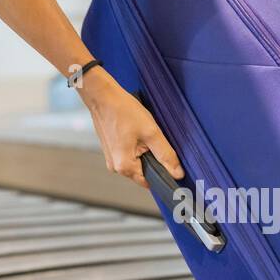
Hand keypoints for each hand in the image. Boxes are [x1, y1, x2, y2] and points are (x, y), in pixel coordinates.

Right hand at [79, 70, 182, 187]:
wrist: (103, 96)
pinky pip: (129, 155)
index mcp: (125, 167)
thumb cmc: (123, 111)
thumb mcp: (151, 132)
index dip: (163, 174)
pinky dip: (136, 147)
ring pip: (137, 163)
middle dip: (153, 160)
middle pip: (143, 172)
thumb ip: (166, 155)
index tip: (169, 162)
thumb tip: (177, 173)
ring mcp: (111, 159)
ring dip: (144, 152)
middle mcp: (115, 167)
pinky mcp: (111, 151)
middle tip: (153, 140)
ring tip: (142, 133)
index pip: (150, 182)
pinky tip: (135, 132)